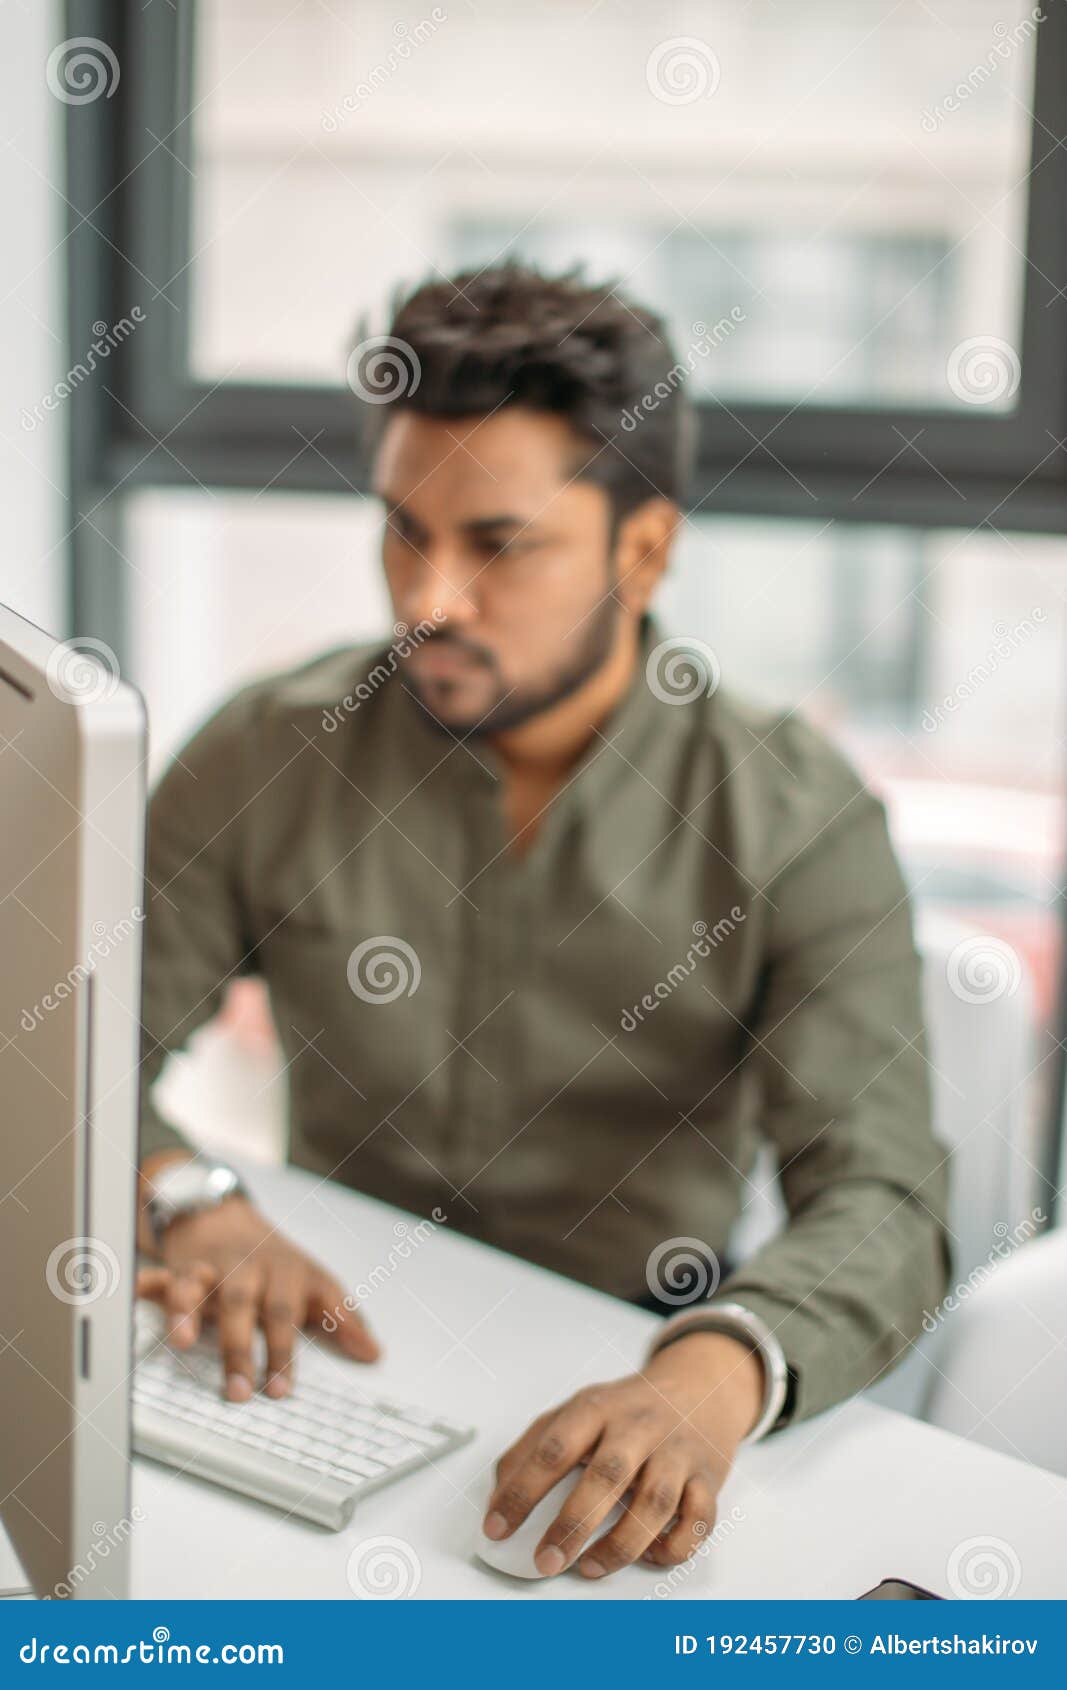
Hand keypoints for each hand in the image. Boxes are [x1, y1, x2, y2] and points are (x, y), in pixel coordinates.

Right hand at [136, 1189, 379, 1401]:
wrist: (232, 1222)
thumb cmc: (281, 1267)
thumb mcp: (317, 1285)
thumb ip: (343, 1319)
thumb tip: (373, 1354)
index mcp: (284, 1274)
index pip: (286, 1315)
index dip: (284, 1352)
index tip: (281, 1391)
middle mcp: (246, 1269)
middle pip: (242, 1305)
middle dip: (239, 1349)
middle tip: (239, 1391)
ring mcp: (211, 1268)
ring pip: (197, 1284)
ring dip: (187, 1310)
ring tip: (180, 1342)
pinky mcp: (180, 1270)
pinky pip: (159, 1276)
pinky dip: (145, 1284)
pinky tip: (133, 1294)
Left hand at [483, 1331, 762, 1579]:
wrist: (699, 1385)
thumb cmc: (626, 1409)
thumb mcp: (576, 1411)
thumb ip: (532, 1447)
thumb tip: (497, 1499)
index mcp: (597, 1408)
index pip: (554, 1448)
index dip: (522, 1491)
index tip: (497, 1528)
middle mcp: (638, 1427)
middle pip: (607, 1475)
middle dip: (573, 1524)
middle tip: (546, 1560)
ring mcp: (677, 1451)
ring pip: (655, 1502)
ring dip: (621, 1544)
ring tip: (588, 1568)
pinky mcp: (708, 1478)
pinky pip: (699, 1520)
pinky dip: (674, 1547)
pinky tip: (648, 1556)